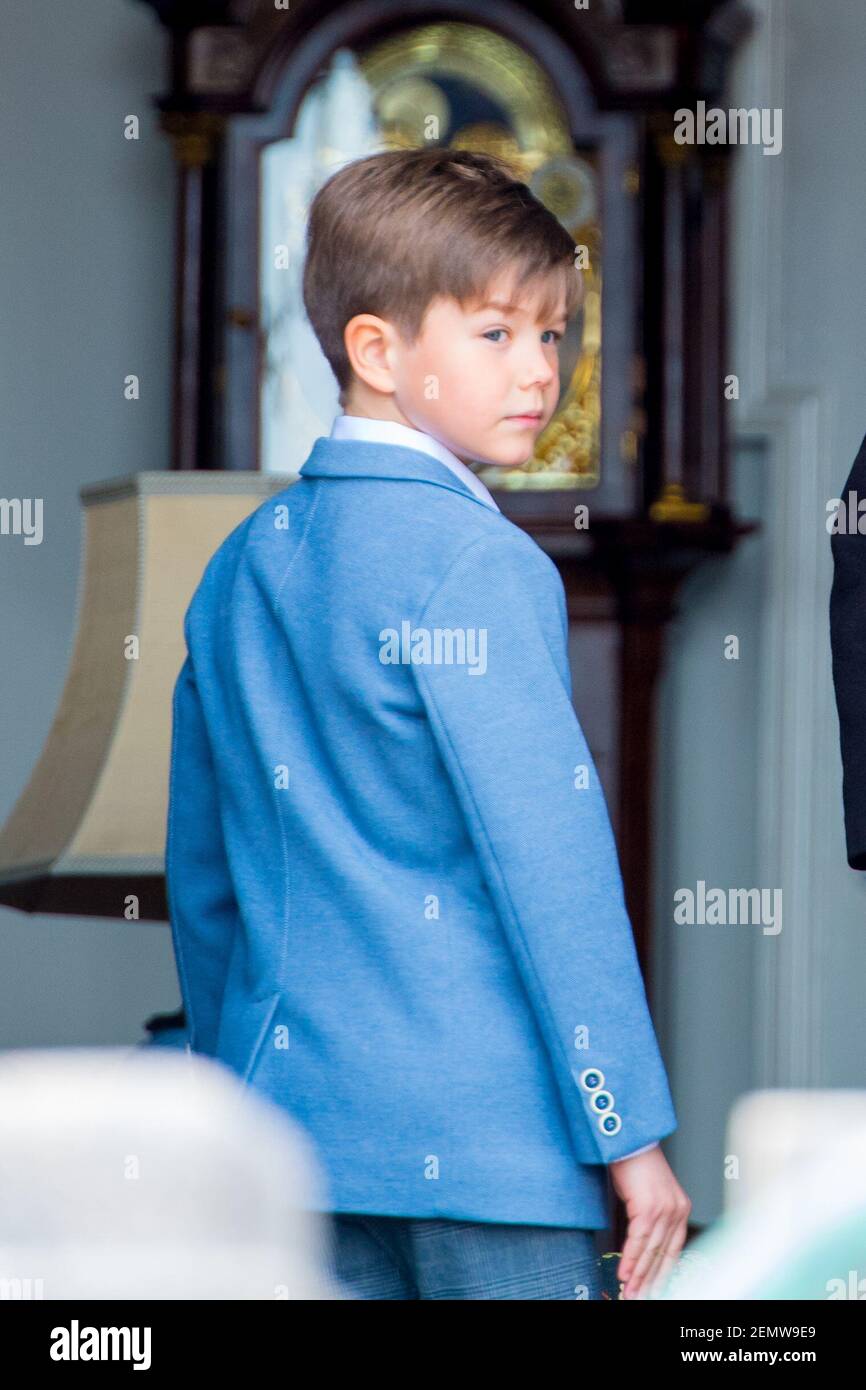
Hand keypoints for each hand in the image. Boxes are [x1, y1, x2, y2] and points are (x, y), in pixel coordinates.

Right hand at [608, 1146, 690, 1299]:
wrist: (629, 1140)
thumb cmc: (635, 1164)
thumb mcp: (647, 1195)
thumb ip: (648, 1221)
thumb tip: (639, 1250)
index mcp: (680, 1209)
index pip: (674, 1252)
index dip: (663, 1275)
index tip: (653, 1290)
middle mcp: (676, 1210)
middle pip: (663, 1256)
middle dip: (650, 1281)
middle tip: (639, 1297)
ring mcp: (664, 1209)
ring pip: (651, 1251)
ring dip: (638, 1275)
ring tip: (629, 1291)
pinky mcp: (648, 1206)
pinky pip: (639, 1240)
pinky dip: (630, 1258)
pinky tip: (625, 1272)